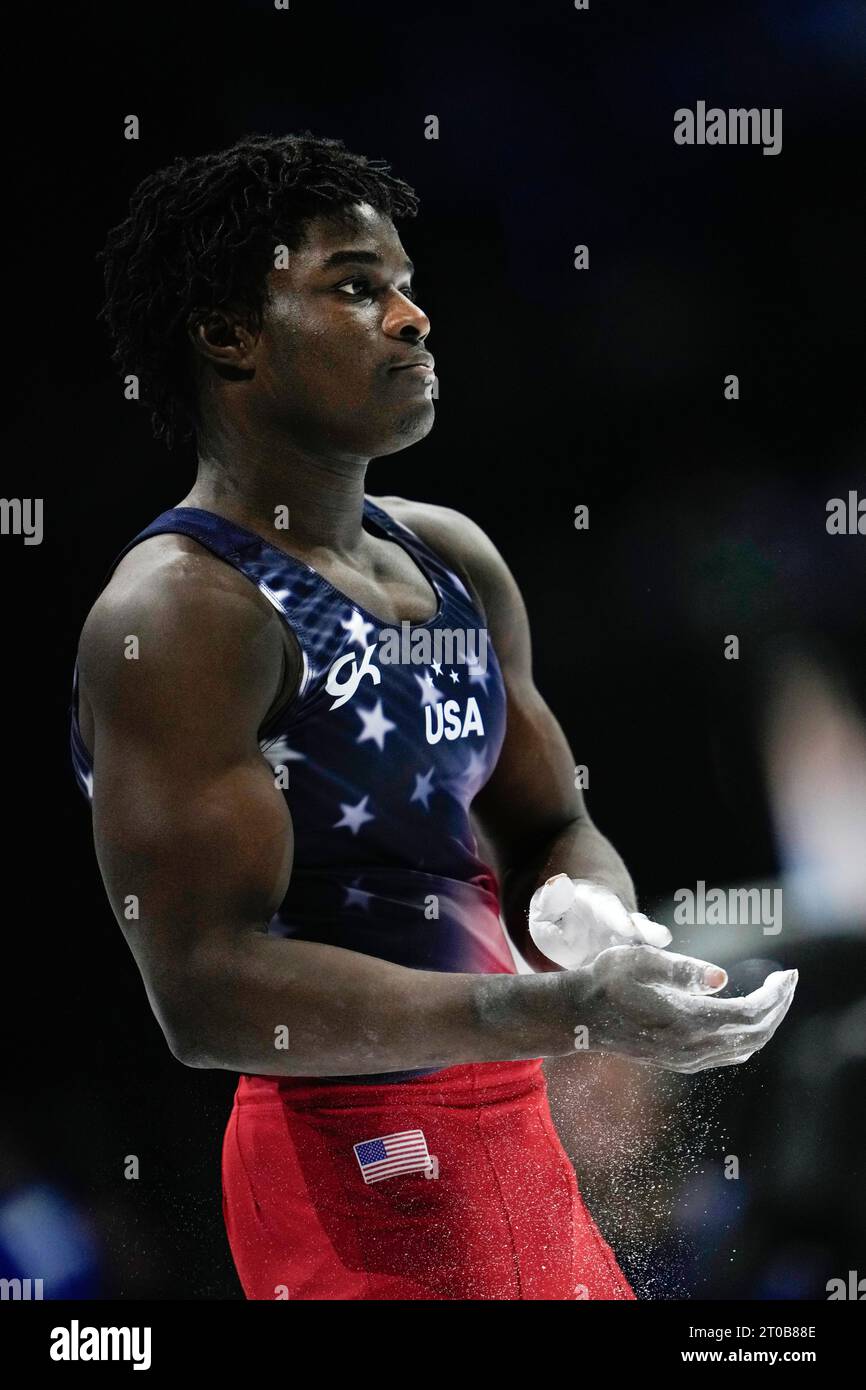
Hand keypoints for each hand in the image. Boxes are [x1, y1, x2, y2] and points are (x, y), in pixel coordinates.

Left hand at [529, 873, 671, 969]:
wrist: (573, 924)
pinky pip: (642, 968)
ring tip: (674, 966)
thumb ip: (550, 899)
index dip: (618, 916)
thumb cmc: (556, 914)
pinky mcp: (629, 961)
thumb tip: (557, 887)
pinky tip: (661, 993)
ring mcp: (627, 941)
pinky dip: (651, 979)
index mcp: (596, 902)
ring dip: (656, 957)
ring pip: (645, 947)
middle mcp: (618, 920)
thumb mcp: (545, 905)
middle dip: (649, 931)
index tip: (628, 927)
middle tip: (664, 938)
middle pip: (636, 923)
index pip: (609, 907)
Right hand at [562, 942, 797, 1072]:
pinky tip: (748, 1017)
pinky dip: (749, 1036)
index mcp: (686, 1019)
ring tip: (775, 995)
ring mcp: (686, 1058)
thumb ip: (684, 970)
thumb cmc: (607, 979)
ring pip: (745, 1047)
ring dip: (767, 1022)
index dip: (776, 995)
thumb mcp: (641, 960)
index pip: (750, 1012)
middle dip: (779, 1006)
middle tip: (788, 980)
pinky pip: (728, 1054)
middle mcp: (691, 1046)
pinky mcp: (679, 1060)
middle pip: (755, 1033)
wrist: (579, 1015)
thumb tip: (722, 979)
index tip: (788, 973)